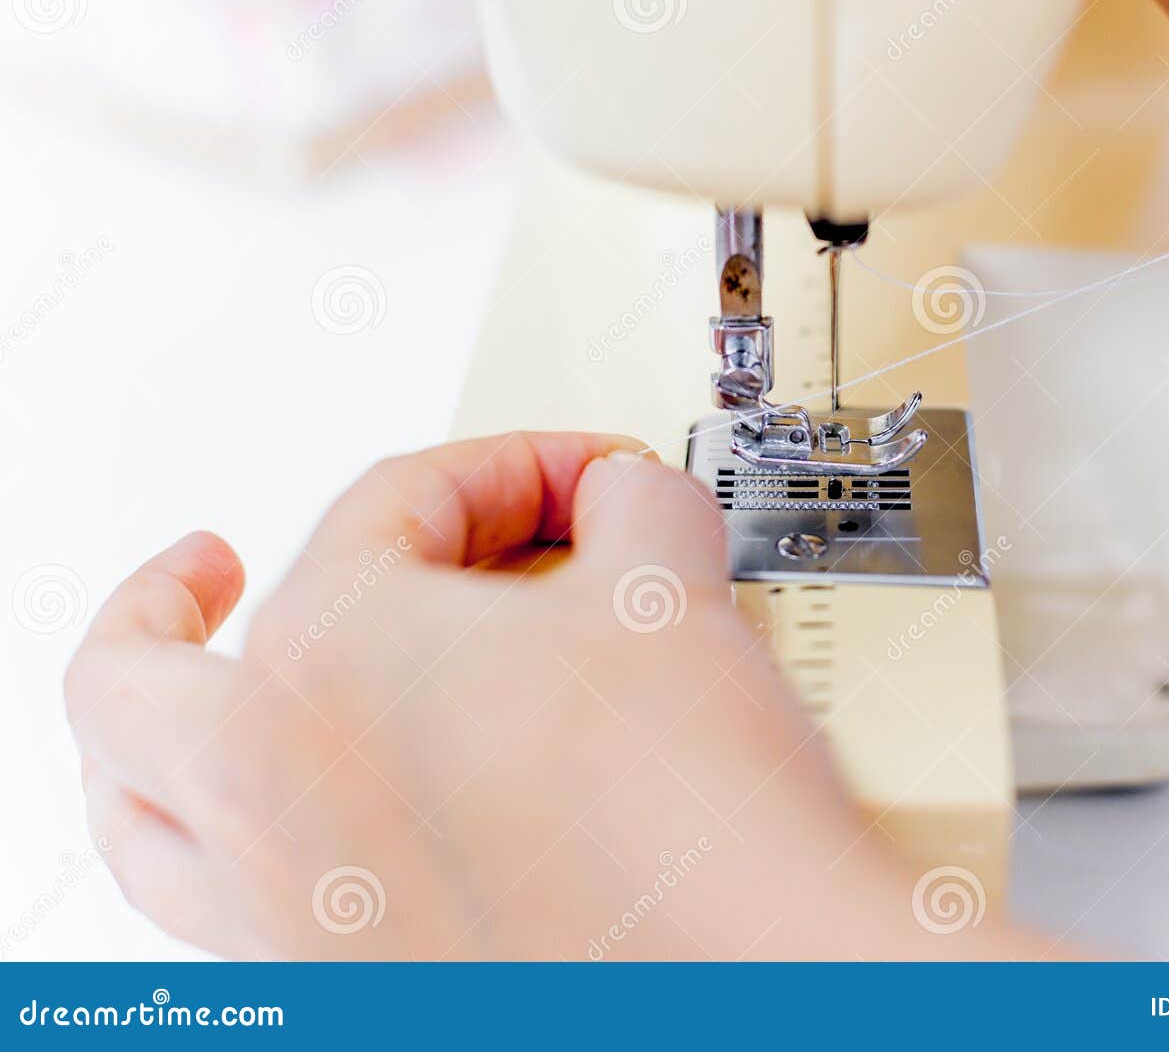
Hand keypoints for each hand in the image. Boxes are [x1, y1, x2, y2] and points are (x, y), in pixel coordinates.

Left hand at [65, 432, 1037, 958]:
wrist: (746, 983)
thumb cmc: (687, 819)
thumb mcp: (674, 590)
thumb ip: (638, 506)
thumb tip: (626, 501)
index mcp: (329, 652)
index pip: (396, 507)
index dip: (508, 468)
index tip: (582, 485)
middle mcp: (268, 782)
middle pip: (142, 663)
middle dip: (166, 594)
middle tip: (208, 559)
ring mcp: (286, 903)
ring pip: (135, 812)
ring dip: (149, 738)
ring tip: (189, 698)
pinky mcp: (341, 988)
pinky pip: (221, 916)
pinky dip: (232, 856)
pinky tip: (300, 837)